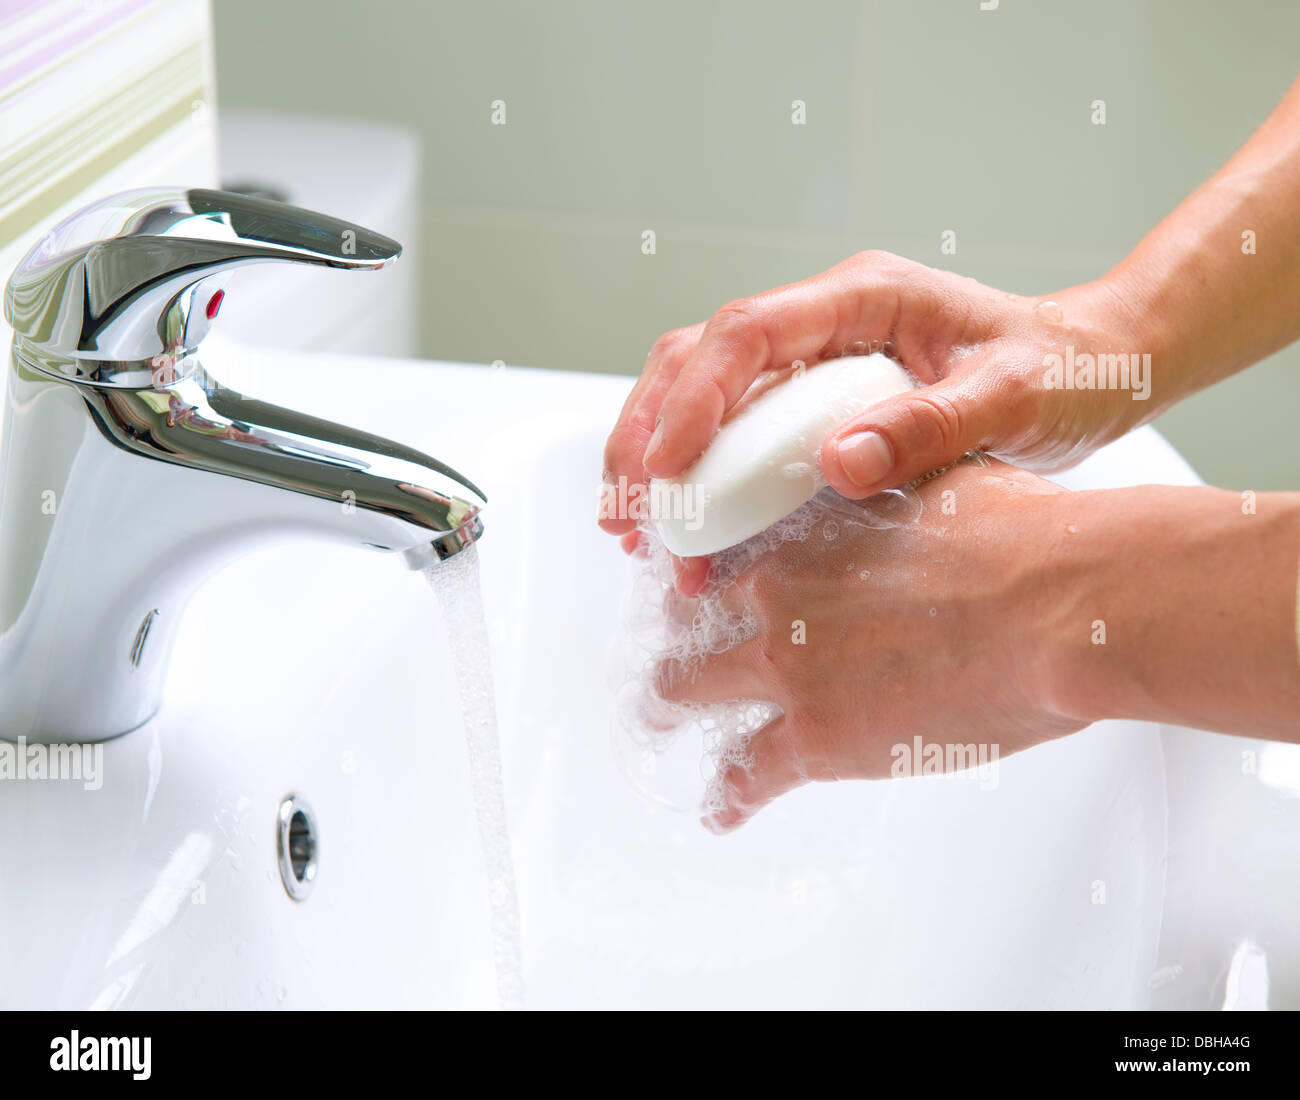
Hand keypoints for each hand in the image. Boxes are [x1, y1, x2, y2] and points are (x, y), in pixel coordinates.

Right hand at [600, 251, 1155, 553]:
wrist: (1089, 369)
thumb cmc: (1061, 370)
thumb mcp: (1015, 396)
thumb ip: (933, 424)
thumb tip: (838, 462)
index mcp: (864, 298)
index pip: (748, 333)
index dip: (694, 399)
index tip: (666, 469)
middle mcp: (823, 320)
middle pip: (697, 358)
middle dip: (648, 432)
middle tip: (626, 511)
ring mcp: (812, 358)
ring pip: (701, 392)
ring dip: (658, 458)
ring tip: (638, 532)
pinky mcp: (813, 399)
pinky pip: (733, 430)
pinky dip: (699, 478)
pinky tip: (689, 532)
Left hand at [653, 460, 1090, 831]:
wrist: (1059, 607)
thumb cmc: (1022, 536)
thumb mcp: (942, 476)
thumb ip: (893, 473)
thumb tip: (888, 460)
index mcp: (805, 530)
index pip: (722, 550)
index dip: (704, 569)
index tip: (696, 582)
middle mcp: (776, 597)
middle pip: (691, 616)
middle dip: (677, 631)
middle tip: (671, 647)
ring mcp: (788, 671)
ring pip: (693, 691)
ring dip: (672, 706)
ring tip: (660, 718)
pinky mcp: (817, 740)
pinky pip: (747, 775)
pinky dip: (729, 796)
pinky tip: (721, 810)